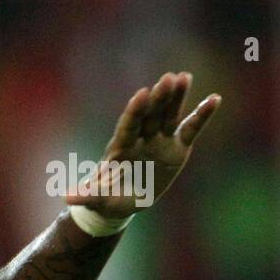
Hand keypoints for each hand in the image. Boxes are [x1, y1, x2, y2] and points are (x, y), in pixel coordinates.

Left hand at [69, 72, 220, 217]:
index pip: (128, 127)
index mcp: (120, 149)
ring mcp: (159, 141)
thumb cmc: (106, 199)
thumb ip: (86, 196)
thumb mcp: (97, 200)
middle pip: (149, 115)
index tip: (141, 94)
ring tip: (184, 77)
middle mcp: (140, 139)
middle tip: (167, 78)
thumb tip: (65, 198)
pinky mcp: (176, 147)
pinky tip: (215, 99)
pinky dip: (202, 115)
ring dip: (177, 98)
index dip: (134, 112)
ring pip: (168, 116)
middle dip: (158, 99)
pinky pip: (191, 129)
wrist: (122, 202)